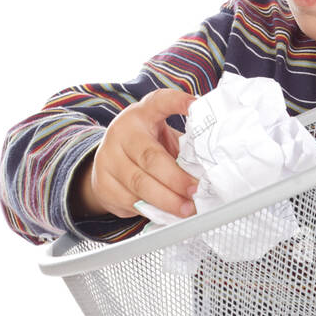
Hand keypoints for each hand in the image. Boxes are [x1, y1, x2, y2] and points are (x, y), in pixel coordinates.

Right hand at [81, 87, 199, 219]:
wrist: (109, 165)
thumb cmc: (146, 148)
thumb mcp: (162, 138)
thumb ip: (181, 146)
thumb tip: (211, 167)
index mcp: (141, 115)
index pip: (159, 102)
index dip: (177, 102)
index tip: (195, 105)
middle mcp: (121, 132)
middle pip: (150, 157)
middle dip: (176, 178)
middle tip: (195, 191)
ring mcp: (108, 158)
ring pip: (139, 184)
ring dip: (167, 200)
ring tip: (187, 209)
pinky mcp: (103, 184)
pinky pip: (130, 201)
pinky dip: (153, 209)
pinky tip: (168, 214)